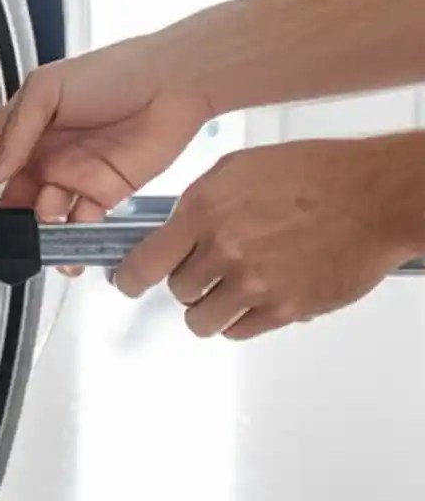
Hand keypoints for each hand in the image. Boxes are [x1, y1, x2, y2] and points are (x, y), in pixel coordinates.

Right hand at [0, 34, 213, 233]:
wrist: (175, 83)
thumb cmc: (114, 72)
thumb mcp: (48, 89)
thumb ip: (15, 132)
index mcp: (23, 127)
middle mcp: (44, 155)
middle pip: (9, 197)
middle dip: (0, 221)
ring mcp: (72, 176)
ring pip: (42, 216)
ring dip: (37, 233)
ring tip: (41, 237)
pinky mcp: (103, 193)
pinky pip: (79, 224)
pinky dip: (72, 240)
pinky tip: (69, 245)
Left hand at [113, 137, 422, 338]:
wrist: (374, 196)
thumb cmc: (314, 175)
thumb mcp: (238, 170)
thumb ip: (198, 204)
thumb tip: (171, 233)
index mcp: (205, 211)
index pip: (145, 261)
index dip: (131, 278)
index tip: (127, 284)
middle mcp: (224, 249)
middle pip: (177, 290)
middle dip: (188, 282)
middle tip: (208, 269)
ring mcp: (254, 283)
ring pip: (202, 320)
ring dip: (209, 308)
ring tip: (229, 290)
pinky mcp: (284, 309)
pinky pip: (238, 330)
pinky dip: (240, 320)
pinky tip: (254, 298)